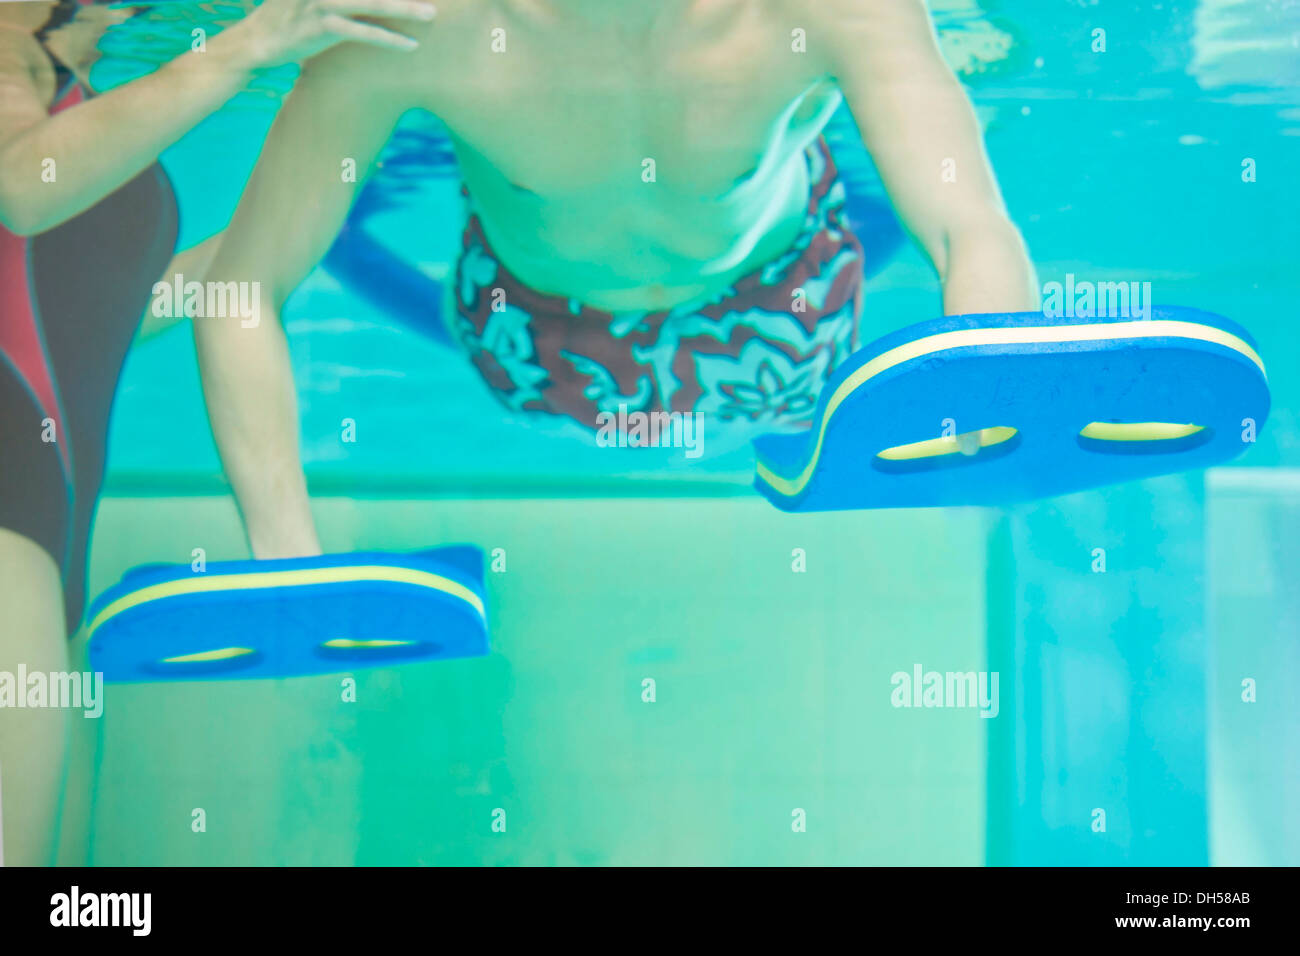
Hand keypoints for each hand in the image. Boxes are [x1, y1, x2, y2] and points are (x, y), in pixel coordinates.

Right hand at [231, 0, 436, 69]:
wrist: (256, 39)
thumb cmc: (291, 15)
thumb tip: (375, 3)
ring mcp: (323, 1)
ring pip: (373, 3)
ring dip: (405, 9)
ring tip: (431, 13)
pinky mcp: (322, 27)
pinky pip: (363, 33)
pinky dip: (389, 39)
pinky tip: (411, 45)